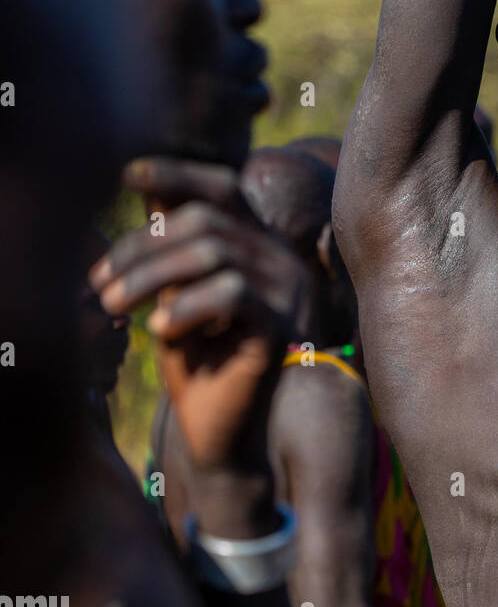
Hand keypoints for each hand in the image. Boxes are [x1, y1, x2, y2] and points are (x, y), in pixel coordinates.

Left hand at [91, 157, 305, 473]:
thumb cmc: (196, 360)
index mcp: (258, 242)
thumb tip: (146, 184)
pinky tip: (157, 329)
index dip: (179, 174)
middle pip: (207, 220)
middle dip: (142, 245)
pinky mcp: (284, 326)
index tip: (127, 174)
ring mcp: (289, 289)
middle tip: (98, 281)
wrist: (222, 433)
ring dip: (151, 276)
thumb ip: (171, 246)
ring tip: (112, 305)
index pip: (223, 188)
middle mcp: (280, 257)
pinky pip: (233, 294)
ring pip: (215, 252)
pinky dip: (186, 306)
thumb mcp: (176, 293)